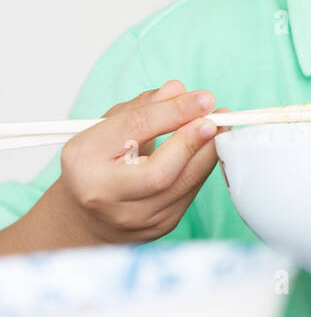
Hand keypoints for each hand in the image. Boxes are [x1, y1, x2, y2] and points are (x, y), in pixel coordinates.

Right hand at [56, 79, 229, 245]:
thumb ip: (141, 107)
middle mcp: (105, 196)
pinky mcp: (158, 226)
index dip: (174, 111)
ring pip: (182, 185)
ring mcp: (133, 218)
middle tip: (216, 117)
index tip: (204, 98)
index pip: (135, 130)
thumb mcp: (106, 127)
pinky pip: (189, 194)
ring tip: (221, 128)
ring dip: (207, 152)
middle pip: (159, 173)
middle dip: (192, 141)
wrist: (84, 217)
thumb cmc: (96, 163)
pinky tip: (209, 149)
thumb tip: (177, 89)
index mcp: (84, 160)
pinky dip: (202, 167)